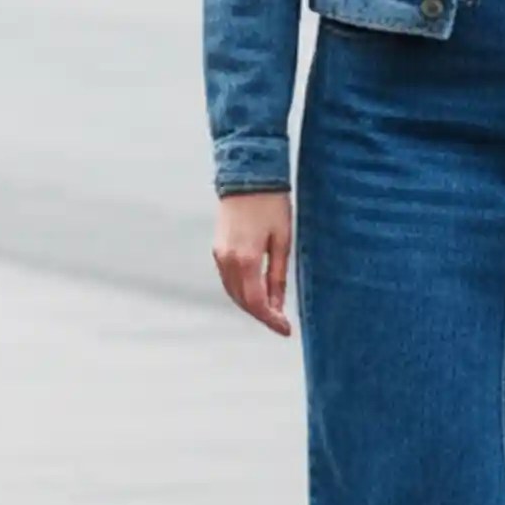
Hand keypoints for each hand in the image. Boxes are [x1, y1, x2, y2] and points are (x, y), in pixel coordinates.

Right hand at [212, 191, 292, 335]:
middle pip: (242, 301)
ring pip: (233, 293)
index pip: (257, 303)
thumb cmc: (272, 204)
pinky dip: (242, 291)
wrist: (248, 175)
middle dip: (262, 315)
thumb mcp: (282, 241)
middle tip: (282, 323)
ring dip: (251, 305)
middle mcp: (227, 261)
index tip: (286, 330)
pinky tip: (258, 292)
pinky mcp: (218, 248)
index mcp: (246, 260)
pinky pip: (229, 280)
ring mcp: (219, 255)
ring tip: (273, 311)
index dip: (271, 320)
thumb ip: (278, 275)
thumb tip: (277, 305)